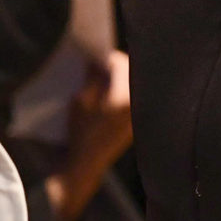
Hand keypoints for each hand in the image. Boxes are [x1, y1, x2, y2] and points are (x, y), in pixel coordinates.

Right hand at [48, 50, 133, 220]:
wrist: (87, 165)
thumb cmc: (81, 134)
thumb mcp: (81, 101)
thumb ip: (93, 77)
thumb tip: (98, 59)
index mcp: (125, 97)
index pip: (122, 65)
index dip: (109, 57)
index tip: (98, 55)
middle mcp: (138, 105)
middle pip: (132, 73)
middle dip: (118, 66)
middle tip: (102, 63)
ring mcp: (139, 115)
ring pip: (134, 87)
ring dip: (121, 80)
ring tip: (103, 77)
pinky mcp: (137, 124)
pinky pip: (133, 100)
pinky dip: (122, 93)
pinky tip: (109, 95)